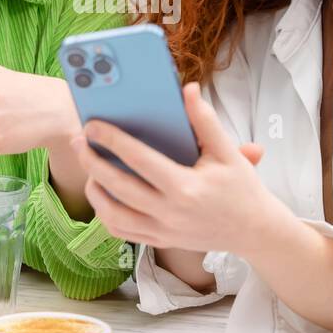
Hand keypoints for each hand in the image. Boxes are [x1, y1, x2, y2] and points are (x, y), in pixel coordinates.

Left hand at [69, 82, 286, 255]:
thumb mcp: (228, 153)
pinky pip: (122, 232)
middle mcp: (169, 213)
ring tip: (88, 167)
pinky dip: (106, 214)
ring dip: (95, 190)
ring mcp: (163, 231)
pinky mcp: (160, 242)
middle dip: (92, 161)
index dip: (112, 140)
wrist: (254, 232)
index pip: (139, 160)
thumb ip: (205, 121)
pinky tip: (102, 194)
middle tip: (78, 140)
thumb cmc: (242, 189)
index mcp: (185, 187)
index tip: (92, 124)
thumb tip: (188, 90)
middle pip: (118, 187)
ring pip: (113, 215)